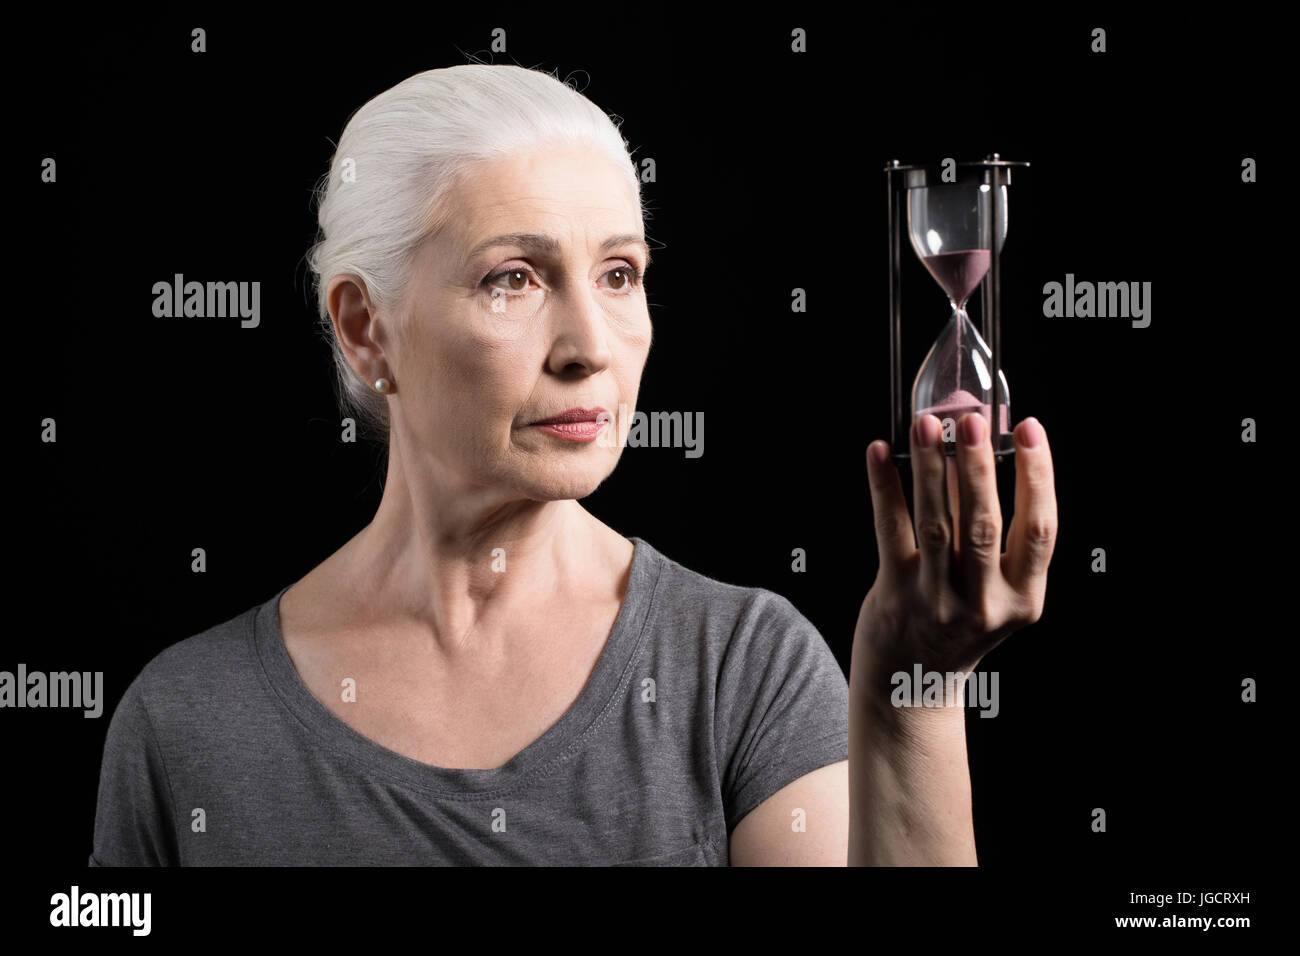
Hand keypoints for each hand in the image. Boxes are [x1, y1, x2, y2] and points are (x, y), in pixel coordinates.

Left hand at [857, 413, 1057, 677]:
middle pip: (985, 525)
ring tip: (926, 425)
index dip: (1038, 475)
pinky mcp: (895, 595)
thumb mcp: (993, 587)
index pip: (1040, 529)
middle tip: (971, 421)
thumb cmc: (958, 623)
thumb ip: (991, 524)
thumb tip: (972, 444)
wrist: (913, 684)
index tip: (1029, 429)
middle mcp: (984, 604)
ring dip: (929, 469)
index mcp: (1024, 598)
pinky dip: (884, 487)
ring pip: (936, 525)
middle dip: (978, 468)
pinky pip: (890, 531)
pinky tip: (877, 453)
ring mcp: (937, 601)